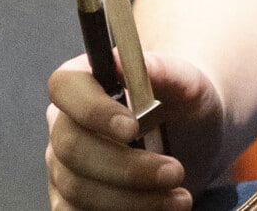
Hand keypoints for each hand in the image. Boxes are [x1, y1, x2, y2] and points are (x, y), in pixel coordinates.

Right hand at [47, 51, 223, 210]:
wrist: (192, 140)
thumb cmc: (184, 103)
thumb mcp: (187, 83)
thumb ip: (161, 68)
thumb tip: (122, 60)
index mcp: (83, 83)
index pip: (65, 87)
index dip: (93, 109)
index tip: (134, 127)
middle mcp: (64, 124)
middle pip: (71, 148)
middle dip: (126, 167)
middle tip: (175, 172)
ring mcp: (63, 167)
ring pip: (78, 190)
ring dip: (132, 200)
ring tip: (179, 198)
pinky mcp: (71, 202)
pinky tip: (157, 210)